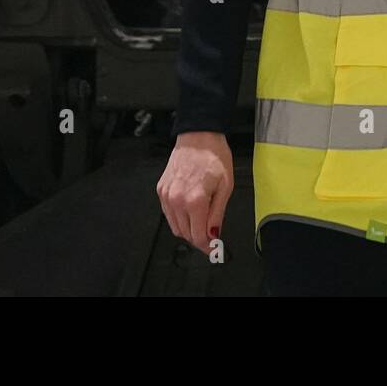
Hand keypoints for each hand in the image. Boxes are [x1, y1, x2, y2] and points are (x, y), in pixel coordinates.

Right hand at [157, 131, 233, 253]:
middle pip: (186, 234)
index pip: (198, 236)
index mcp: (194, 200)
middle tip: (211, 236)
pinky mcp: (161, 190)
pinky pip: (168, 214)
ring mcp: (166, 195)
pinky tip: (190, 210)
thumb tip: (213, 235)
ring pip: (175, 227)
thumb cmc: (214, 156)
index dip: (207, 247)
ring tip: (202, 220)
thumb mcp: (226, 186)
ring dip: (188, 229)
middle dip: (199, 238)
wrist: (198, 136)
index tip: (214, 250)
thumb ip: (218, 214)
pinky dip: (179, 218)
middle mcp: (177, 200)